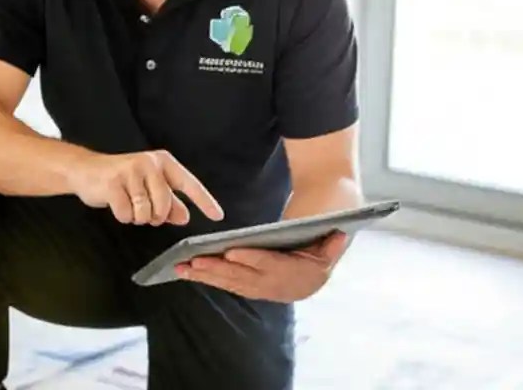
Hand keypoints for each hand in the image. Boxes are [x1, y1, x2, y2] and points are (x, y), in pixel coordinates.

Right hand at [70, 149, 223, 225]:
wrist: (86, 170)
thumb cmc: (121, 180)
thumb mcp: (149, 188)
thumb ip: (169, 202)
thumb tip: (185, 216)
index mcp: (163, 162)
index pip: (189, 184)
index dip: (205, 201)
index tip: (218, 216)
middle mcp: (150, 163)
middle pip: (165, 206)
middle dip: (154, 216)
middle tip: (142, 208)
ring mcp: (131, 171)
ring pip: (145, 213)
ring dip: (136, 216)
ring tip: (127, 202)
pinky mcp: (113, 183)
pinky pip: (127, 215)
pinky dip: (122, 216)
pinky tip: (115, 203)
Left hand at [176, 231, 349, 301]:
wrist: (318, 267)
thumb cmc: (322, 246)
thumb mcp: (332, 242)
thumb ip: (334, 241)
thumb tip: (339, 232)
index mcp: (300, 274)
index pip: (272, 266)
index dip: (252, 260)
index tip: (231, 251)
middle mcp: (279, 286)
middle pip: (244, 277)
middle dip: (218, 269)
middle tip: (195, 261)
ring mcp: (264, 289)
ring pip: (232, 283)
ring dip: (207, 276)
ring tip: (183, 268)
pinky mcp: (251, 288)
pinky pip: (228, 284)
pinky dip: (209, 279)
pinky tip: (189, 272)